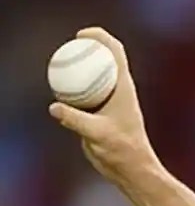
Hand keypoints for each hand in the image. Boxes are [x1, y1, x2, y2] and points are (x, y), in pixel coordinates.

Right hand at [48, 27, 158, 182]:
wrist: (131, 169)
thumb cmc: (122, 151)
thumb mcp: (98, 134)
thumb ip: (76, 120)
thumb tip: (53, 107)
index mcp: (124, 87)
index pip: (116, 52)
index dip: (100, 37)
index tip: (81, 36)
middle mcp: (117, 90)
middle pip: (102, 60)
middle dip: (84, 48)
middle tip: (63, 49)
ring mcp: (108, 101)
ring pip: (92, 77)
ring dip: (77, 68)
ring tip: (57, 66)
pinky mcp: (98, 113)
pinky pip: (83, 93)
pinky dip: (71, 87)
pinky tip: (56, 90)